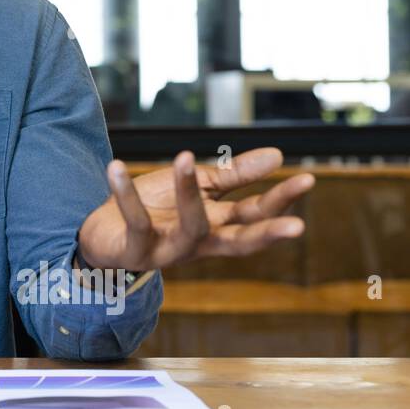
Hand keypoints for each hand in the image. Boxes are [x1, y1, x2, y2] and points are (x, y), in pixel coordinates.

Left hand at [77, 147, 314, 271]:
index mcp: (215, 226)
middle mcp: (198, 244)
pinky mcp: (136, 253)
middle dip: (267, 234)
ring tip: (183, 158)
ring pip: (189, 228)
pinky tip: (117, 167)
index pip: (255, 214)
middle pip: (239, 240)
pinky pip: (136, 222)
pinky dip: (126, 194)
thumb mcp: (194, 185)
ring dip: (187, 194)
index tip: (308, 179)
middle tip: (297, 227)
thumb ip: (233, 175)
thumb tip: (279, 155)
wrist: (101, 231)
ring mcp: (168, 252)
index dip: (281, 200)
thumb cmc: (153, 207)